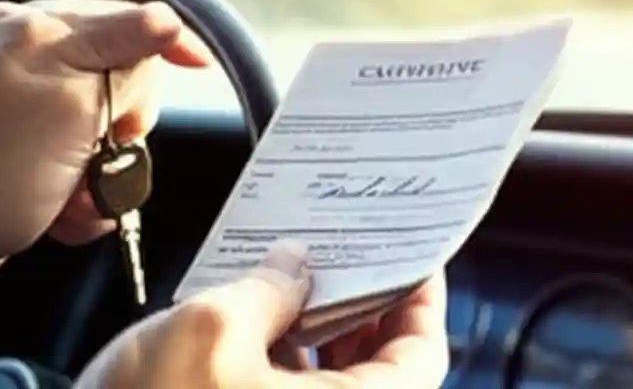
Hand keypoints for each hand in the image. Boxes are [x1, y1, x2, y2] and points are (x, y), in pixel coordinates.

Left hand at [0, 0, 206, 282]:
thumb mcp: (73, 98)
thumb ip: (126, 56)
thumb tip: (166, 19)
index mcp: (35, 29)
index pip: (125, 22)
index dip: (167, 46)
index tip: (199, 66)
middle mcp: (22, 57)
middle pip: (118, 84)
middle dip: (121, 132)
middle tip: (104, 151)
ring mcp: (11, 106)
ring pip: (95, 134)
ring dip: (98, 176)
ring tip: (72, 200)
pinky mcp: (5, 150)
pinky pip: (65, 165)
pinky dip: (71, 196)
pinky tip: (57, 215)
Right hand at [77, 243, 449, 388]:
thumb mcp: (209, 328)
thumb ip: (266, 287)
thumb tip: (293, 266)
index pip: (423, 357)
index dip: (419, 300)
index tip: (411, 258)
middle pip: (381, 371)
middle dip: (363, 309)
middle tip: (345, 256)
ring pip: (332, 386)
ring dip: (319, 333)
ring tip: (293, 278)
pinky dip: (283, 363)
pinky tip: (255, 322)